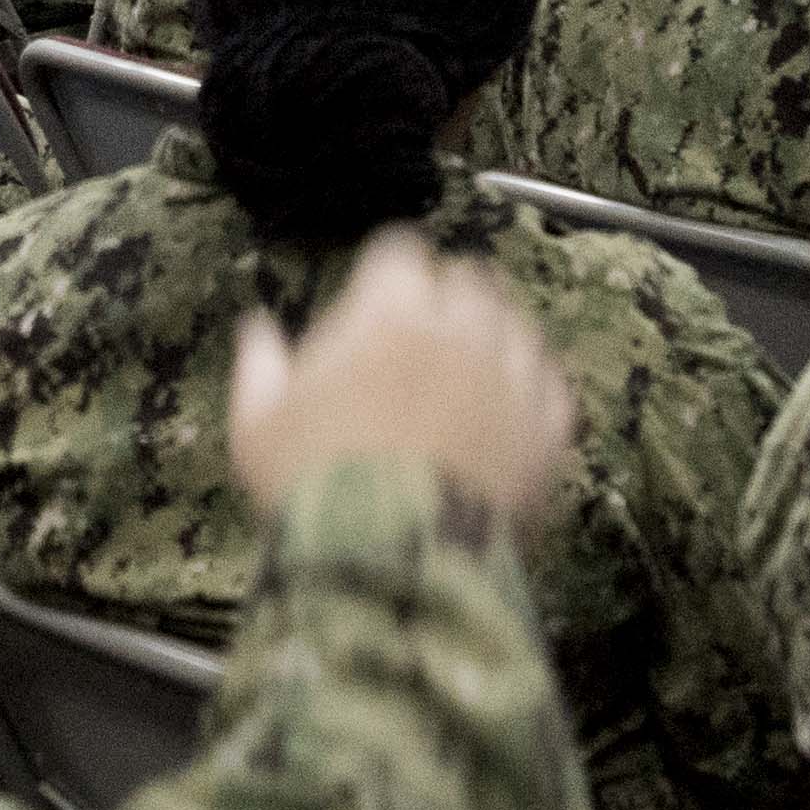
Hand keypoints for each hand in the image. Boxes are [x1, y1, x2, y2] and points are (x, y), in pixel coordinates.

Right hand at [229, 229, 574, 535]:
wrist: (392, 559)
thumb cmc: (316, 485)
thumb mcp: (258, 424)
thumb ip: (261, 364)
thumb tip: (256, 329)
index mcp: (388, 312)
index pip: (400, 250)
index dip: (389, 270)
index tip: (379, 291)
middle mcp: (460, 327)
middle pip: (467, 277)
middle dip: (446, 294)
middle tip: (426, 329)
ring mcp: (511, 375)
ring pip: (516, 323)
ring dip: (493, 334)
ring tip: (471, 367)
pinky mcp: (547, 427)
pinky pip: (552, 384)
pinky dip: (532, 387)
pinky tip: (509, 409)